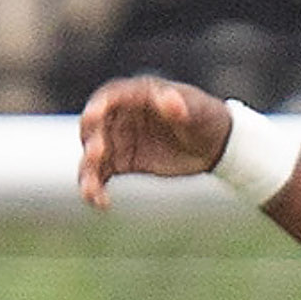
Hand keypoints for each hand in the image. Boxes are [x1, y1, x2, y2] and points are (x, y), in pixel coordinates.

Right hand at [75, 77, 231, 206]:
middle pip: (94, 127)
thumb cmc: (203, 118)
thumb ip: (180, 105)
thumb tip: (171, 101)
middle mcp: (119, 116)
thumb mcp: (196, 110)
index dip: (99, 105)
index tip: (94, 116)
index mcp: (135, 95)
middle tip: (97, 153)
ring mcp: (117, 140)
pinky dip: (96, 189)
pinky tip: (101, 204)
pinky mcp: (120, 163)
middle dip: (92, 140)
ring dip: (88, 172)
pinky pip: (100, 176)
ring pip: (93, 156)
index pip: (110, 97)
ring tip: (90, 192)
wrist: (212, 145)